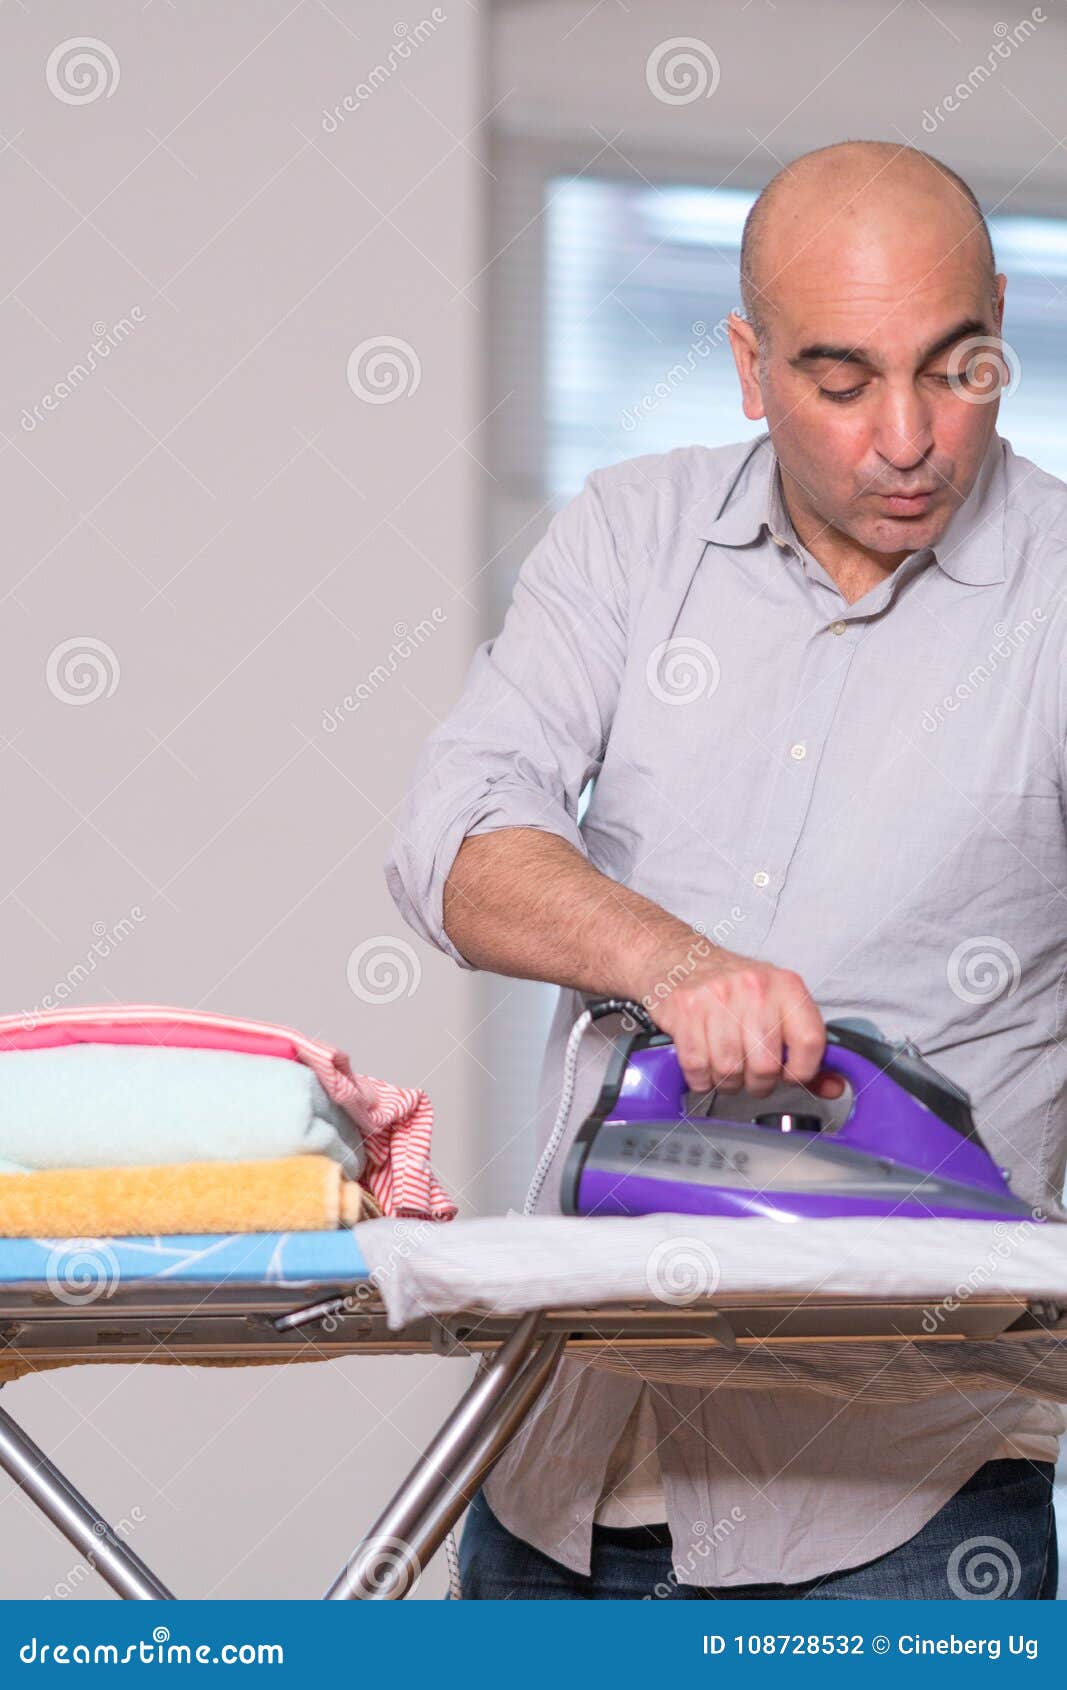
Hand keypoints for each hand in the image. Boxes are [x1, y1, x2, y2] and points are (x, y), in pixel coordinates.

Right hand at [633, 950, 827, 1098]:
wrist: (681, 958)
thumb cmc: (734, 988)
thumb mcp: (778, 1005)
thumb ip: (805, 1049)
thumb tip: (833, 1087)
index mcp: (786, 986)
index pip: (810, 1042)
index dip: (802, 1071)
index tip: (789, 1075)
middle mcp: (754, 987)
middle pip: (766, 1065)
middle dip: (759, 1083)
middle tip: (752, 1076)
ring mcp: (716, 998)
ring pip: (729, 1070)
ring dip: (727, 1082)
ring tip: (727, 1069)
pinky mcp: (684, 1010)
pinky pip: (697, 1066)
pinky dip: (701, 1078)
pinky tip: (704, 1066)